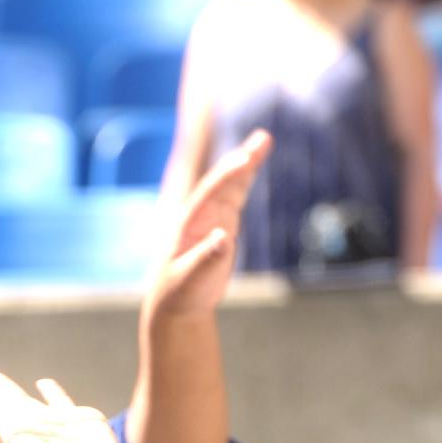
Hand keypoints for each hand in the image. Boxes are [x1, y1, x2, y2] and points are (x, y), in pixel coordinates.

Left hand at [145, 129, 269, 327]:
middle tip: (262, 140)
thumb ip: (207, 259)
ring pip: (231, 186)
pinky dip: (245, 180)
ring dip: (246, 164)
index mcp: (188, 225)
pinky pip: (236, 196)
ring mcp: (212, 219)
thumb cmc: (182, 293)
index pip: (210, 194)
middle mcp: (200, 216)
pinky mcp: (223, 226)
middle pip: (222, 183)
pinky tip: (253, 162)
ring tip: (264, 140)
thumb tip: (223, 237)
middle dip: (241, 162)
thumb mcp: (193, 280)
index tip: (245, 161)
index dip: (228, 177)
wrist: (177, 303)